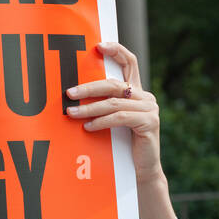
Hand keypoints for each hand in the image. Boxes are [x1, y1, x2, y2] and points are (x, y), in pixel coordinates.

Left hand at [63, 40, 162, 183]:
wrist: (141, 172)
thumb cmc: (122, 147)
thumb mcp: (112, 122)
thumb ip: (103, 106)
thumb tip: (74, 96)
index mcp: (137, 92)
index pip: (129, 62)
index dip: (116, 50)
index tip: (98, 46)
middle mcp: (145, 97)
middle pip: (114, 84)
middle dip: (89, 88)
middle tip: (69, 92)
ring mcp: (149, 109)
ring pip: (114, 102)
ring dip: (89, 108)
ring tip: (71, 113)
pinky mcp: (149, 123)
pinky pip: (120, 117)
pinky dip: (102, 122)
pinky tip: (88, 127)